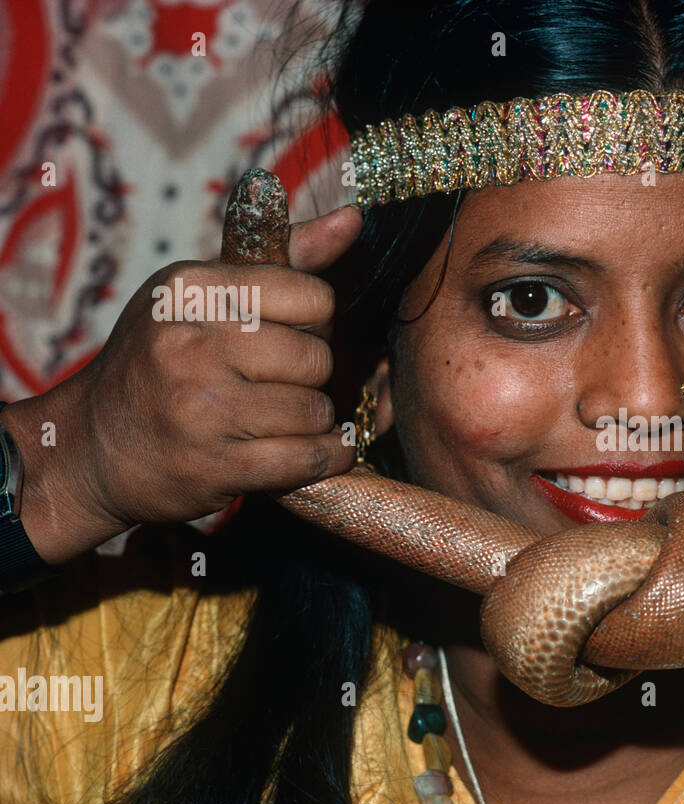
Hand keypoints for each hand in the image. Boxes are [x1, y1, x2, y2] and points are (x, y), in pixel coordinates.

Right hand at [4, 201, 362, 564]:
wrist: (91, 448)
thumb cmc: (161, 362)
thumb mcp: (202, 295)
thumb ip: (284, 256)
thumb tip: (353, 218)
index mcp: (190, 290)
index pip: (313, 297)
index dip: (316, 323)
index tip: (291, 336)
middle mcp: (190, 345)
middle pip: (318, 358)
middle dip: (314, 376)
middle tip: (285, 384)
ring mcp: (201, 409)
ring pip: (316, 410)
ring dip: (314, 421)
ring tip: (281, 419)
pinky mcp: (216, 466)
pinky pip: (309, 459)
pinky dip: (326, 458)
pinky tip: (316, 451)